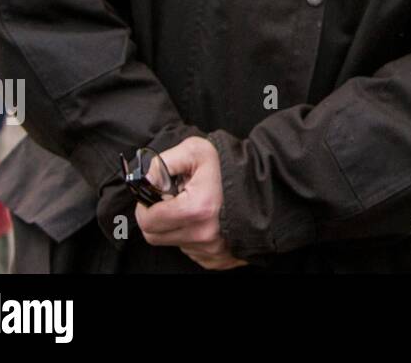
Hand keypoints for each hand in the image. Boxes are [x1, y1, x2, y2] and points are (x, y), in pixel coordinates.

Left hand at [134, 136, 246, 269]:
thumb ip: (163, 163)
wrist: (267, 184)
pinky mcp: (218, 259)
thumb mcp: (196, 151)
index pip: (147, 220)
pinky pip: (192, 251)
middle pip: (155, 236)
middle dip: (157, 217)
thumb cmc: (231, 166)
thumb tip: (143, 180)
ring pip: (174, 242)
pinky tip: (206, 219)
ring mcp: (212, 250)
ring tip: (195, 206)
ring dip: (177, 226)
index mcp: (197, 210)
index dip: (146, 204)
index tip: (158, 193)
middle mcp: (204, 235)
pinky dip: (193, 235)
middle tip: (173, 199)